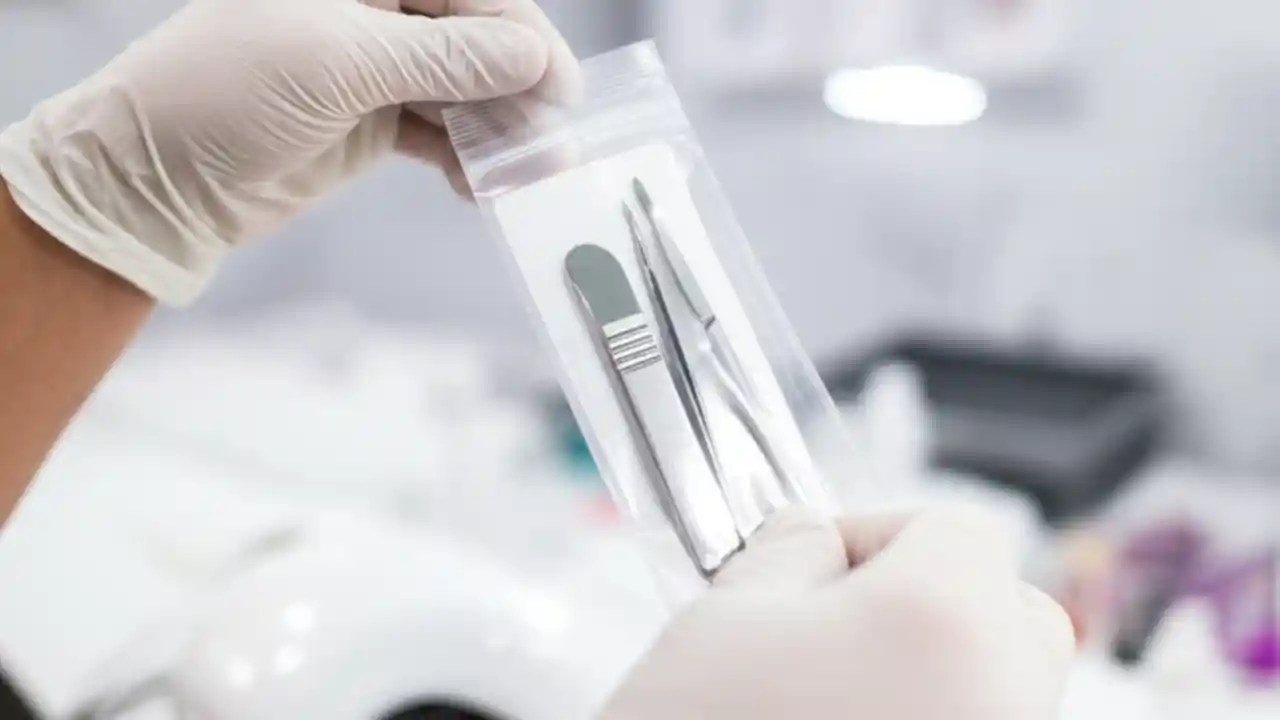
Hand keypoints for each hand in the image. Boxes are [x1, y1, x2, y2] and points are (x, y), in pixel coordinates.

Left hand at [0, 0, 577, 305]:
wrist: (156, 181)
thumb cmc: (227, 93)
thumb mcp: (340, 66)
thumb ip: (442, 59)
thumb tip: (531, 57)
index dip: (517, 31)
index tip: (558, 83)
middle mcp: (370, 12)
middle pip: (471, 37)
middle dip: (516, 87)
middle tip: (553, 139)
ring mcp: (371, 68)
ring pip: (461, 89)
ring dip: (498, 131)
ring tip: (529, 174)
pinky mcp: (369, 123)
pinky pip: (437, 133)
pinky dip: (464, 159)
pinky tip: (483, 187)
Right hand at [602, 509, 1075, 719]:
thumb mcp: (719, 619)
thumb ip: (785, 553)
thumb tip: (810, 539)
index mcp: (945, 622)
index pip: (957, 529)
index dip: (877, 532)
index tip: (817, 561)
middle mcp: (1000, 699)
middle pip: (1008, 612)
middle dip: (929, 600)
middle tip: (837, 623)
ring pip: (997, 687)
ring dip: (930, 670)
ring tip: (831, 693)